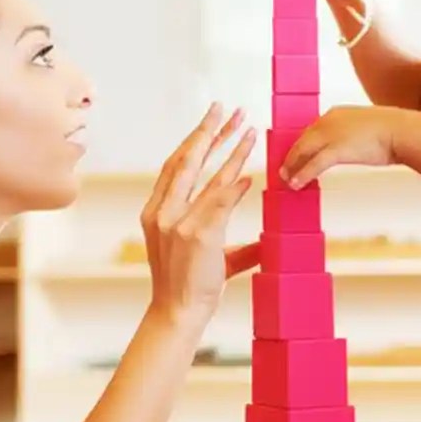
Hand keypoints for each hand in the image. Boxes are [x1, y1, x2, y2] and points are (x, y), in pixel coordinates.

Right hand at [140, 103, 259, 325]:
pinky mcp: (196, 235)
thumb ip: (233, 242)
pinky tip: (248, 173)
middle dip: (210, 131)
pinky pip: (218, 203)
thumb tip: (264, 241)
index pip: (176, 165)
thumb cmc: (190, 286)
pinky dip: (233, 186)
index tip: (213, 120)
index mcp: (156, 212)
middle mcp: (162, 212)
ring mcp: (177, 223)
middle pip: (187, 160)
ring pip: (205, 176)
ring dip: (230, 150)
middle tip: (228, 108)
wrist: (177, 313)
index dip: (195, 139)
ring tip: (249, 130)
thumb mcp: (206, 257)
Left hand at [279, 105, 406, 188]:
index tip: (297, 155)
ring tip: (287, 179)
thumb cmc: (392, 131)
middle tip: (284, 169)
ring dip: (293, 166)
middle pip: (303, 140)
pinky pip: (314, 164)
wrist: (402, 131)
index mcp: (336, 113)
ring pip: (304, 151)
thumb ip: (353, 134)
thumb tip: (350, 147)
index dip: (303, 145)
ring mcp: (332, 134)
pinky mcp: (337, 149)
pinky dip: (303, 174)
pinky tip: (297, 184)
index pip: (311, 130)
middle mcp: (329, 121)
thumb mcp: (367, 127)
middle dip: (292, 156)